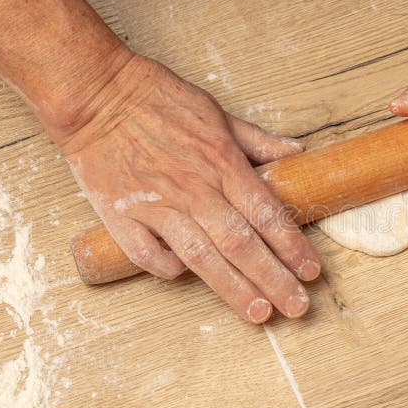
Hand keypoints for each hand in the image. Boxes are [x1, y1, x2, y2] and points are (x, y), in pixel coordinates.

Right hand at [61, 54, 320, 322]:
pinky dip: (169, 270)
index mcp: (222, 163)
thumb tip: (297, 153)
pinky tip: (187, 278)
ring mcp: (156, 205)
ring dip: (233, 288)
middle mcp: (194, 189)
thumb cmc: (159, 99)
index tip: (312, 272)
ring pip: (201, 257)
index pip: (267, 213)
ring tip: (259, 313)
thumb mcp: (219, 113)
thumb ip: (258, 140)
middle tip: (297, 307)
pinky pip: (148, 255)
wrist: (96, 93)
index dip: (292, 246)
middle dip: (274, 279)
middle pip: (241, 244)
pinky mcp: (120, 215)